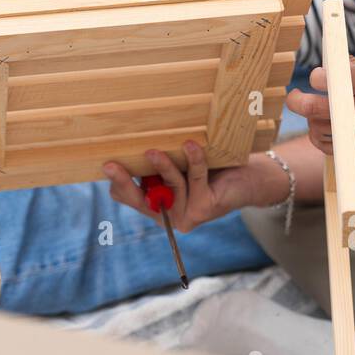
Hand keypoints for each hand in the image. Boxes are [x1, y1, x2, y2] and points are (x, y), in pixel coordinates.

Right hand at [102, 142, 287, 232]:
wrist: (247, 177)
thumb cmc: (209, 165)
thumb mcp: (177, 161)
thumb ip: (157, 160)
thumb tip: (133, 139)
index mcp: (155, 203)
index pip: (126, 196)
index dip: (117, 182)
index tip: (106, 163)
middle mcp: (167, 214)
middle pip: (138, 200)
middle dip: (123, 183)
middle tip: (110, 166)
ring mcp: (185, 215)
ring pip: (168, 186)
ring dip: (162, 166)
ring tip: (154, 150)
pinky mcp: (203, 209)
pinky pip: (194, 179)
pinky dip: (192, 160)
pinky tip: (191, 145)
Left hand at [285, 57, 354, 164]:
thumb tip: (332, 64)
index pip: (331, 78)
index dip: (316, 77)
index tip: (316, 76)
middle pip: (313, 109)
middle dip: (297, 100)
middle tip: (296, 96)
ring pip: (317, 131)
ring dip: (311, 121)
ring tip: (315, 113)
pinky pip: (330, 148)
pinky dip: (323, 138)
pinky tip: (328, 130)